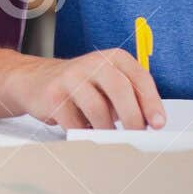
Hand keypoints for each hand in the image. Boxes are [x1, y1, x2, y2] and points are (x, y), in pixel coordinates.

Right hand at [3, 49, 164, 129]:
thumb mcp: (109, 84)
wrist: (34, 80)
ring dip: (106, 130)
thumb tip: (150, 124)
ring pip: (98, 109)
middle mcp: (93, 62)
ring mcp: (71, 77)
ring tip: (106, 134)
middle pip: (120, 89)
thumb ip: (131, 98)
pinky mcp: (53, 95)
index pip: (140, 78)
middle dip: (132, 118)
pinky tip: (84, 129)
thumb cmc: (81, 87)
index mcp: (114, 58)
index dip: (151, 103)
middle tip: (136, 135)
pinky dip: (84, 132)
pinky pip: (76, 123)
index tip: (158, 123)